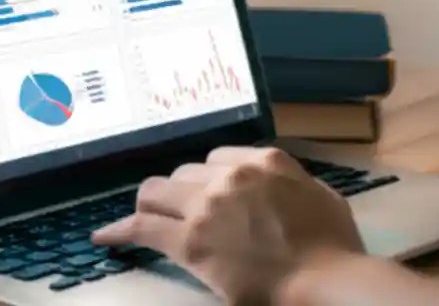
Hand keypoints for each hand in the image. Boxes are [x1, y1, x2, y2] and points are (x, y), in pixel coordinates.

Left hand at [92, 146, 364, 303]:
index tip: (204, 195)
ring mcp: (207, 205)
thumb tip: (276, 183)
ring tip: (145, 219)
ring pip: (156, 191)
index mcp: (265, 160)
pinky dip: (119, 231)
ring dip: (152, 205)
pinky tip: (104, 237)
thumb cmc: (334, 248)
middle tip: (180, 213)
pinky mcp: (189, 239)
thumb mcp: (321, 197)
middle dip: (180, 192)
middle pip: (184, 172)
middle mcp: (231, 175)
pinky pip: (142, 227)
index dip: (208, 179)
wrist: (326, 281)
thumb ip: (291, 181)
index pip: (216, 158)